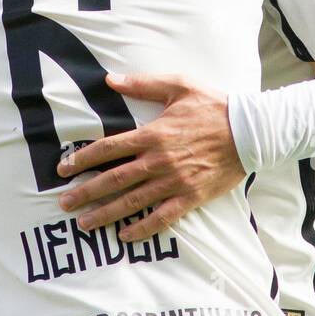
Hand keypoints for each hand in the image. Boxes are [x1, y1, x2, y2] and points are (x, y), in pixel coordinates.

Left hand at [56, 73, 245, 240]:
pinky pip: (162, 217)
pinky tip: (125, 235)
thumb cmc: (214, 106)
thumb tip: (111, 80)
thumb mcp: (179, 85)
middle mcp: (159, 161)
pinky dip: (142, 228)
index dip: (83, 159)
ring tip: (84, 223)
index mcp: (153, 134)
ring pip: (132, 202)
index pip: (108, 149)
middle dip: (86, 192)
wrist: (251, 131)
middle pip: (113, 179)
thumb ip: (143, 85)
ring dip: (105, 213)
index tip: (64, 168)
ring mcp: (174, 182)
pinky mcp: (190, 197)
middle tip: (64, 202)